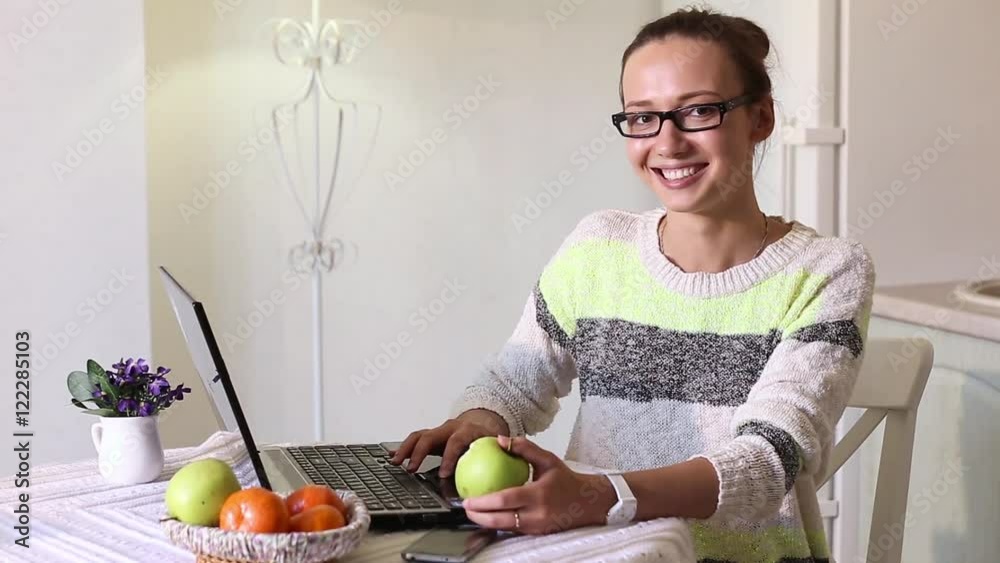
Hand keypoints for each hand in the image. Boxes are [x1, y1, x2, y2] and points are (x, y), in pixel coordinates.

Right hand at [388, 410, 507, 475]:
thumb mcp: (495, 449)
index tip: (443, 474)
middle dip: (418, 453)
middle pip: (430, 436)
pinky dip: (403, 448)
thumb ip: (491, 463)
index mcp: (468, 431)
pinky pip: (415, 440)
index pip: (456, 441)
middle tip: (411, 469)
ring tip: (395, 462)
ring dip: (405, 449)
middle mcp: (450, 428)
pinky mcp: (431, 436)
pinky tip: (392, 457)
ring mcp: (439, 431)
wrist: (483, 422)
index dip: (449, 457)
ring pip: (418, 436)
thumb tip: (491, 487)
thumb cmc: (489, 440)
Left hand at [461, 436, 616, 534]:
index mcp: (539, 495)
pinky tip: (488, 518)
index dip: (484, 502)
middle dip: (479, 517)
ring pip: (506, 529)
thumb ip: (524, 448)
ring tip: (472, 513)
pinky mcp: (538, 533)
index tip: (468, 499)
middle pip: (502, 520)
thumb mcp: (548, 459)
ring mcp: (538, 527)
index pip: (507, 500)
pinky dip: (499, 525)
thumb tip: (499, 440)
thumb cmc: (566, 479)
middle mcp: (538, 514)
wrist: (589, 502)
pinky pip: (514, 531)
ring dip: (486, 523)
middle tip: (465, 508)